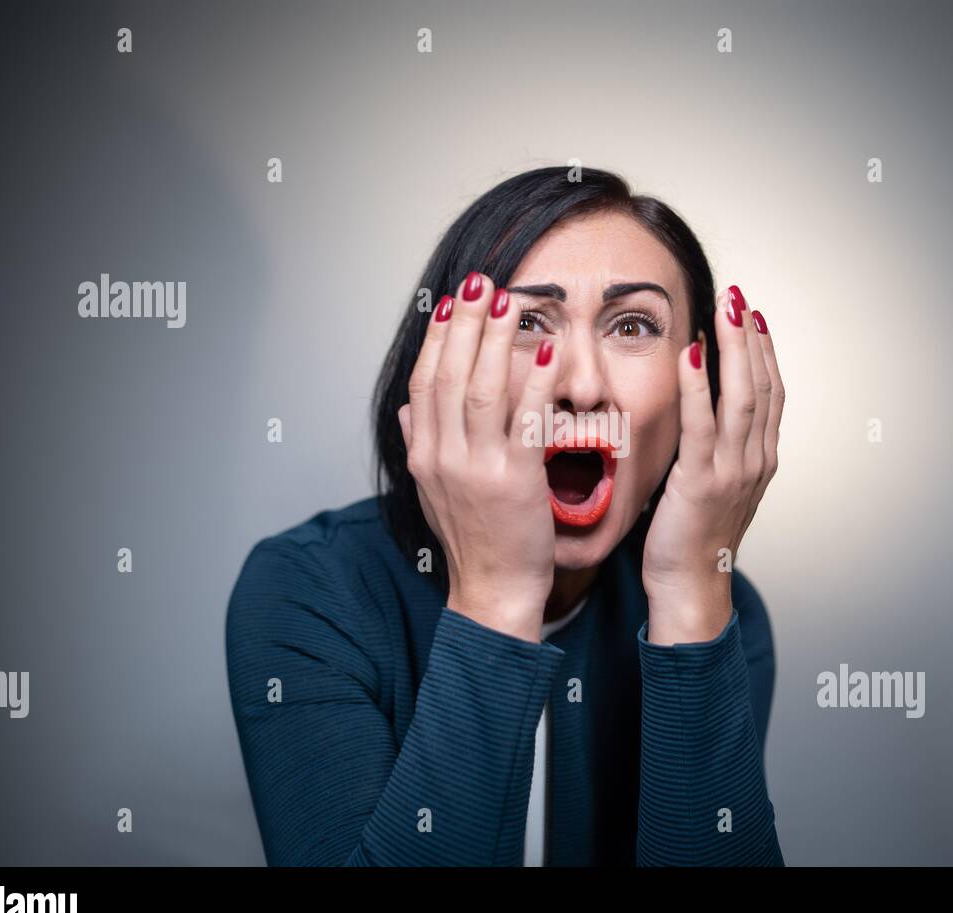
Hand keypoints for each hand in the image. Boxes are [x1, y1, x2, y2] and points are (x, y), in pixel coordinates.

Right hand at [397, 271, 561, 642]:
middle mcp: (443, 456)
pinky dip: (533, 382)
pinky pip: (523, 420)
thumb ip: (420, 445)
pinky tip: (546, 351)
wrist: (492, 591)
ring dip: (496, 339)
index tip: (451, 301)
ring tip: (510, 299)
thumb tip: (407, 410)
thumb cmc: (472, 541)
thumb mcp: (433, 491)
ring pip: (482, 388)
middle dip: (465, 323)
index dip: (438, 337)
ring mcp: (477, 467)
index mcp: (424, 454)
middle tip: (480, 282)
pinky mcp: (515, 480)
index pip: (425, 381)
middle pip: (451, 374)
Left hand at [641, 285, 783, 643]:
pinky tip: (690, 351)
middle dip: (751, 338)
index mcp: (761, 460)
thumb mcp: (715, 487)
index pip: (771, 394)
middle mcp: (756, 460)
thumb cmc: (693, 540)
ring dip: (733, 348)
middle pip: (762, 386)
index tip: (753, 316)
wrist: (692, 586)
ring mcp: (734, 470)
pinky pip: (702, 423)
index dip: (765, 352)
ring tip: (725, 309)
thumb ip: (717, 450)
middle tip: (740, 296)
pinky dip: (697, 384)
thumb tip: (703, 415)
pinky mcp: (703, 480)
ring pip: (741, 397)